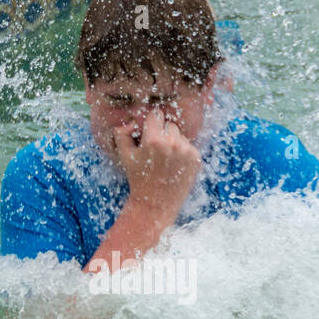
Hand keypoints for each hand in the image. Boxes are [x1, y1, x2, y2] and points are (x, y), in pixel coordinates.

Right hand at [113, 108, 201, 226]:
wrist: (155, 204)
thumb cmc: (138, 179)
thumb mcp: (125, 156)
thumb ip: (122, 134)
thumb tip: (131, 121)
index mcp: (153, 140)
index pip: (156, 114)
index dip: (151, 123)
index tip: (149, 132)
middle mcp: (172, 143)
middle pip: (169, 124)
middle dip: (163, 133)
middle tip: (156, 151)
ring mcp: (186, 150)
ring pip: (180, 134)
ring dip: (174, 142)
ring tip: (165, 160)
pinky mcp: (196, 158)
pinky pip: (189, 145)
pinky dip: (183, 152)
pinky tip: (174, 165)